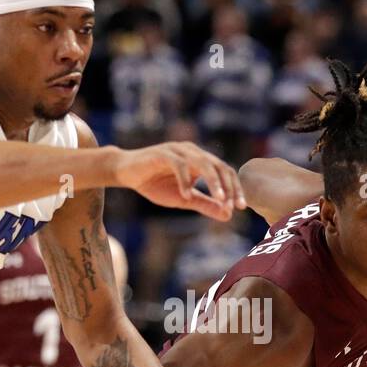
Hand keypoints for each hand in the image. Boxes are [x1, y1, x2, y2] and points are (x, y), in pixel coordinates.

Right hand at [111, 142, 246, 219]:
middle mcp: (193, 152)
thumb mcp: (184, 199)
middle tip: (232, 205)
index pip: (225, 171)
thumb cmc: (156, 184)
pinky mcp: (162, 153)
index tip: (240, 207)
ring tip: (219, 199)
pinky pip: (179, 165)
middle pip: (219, 166)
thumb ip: (205, 205)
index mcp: (201, 161)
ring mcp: (178, 151)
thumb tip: (228, 215)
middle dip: (228, 186)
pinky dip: (184, 181)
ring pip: (203, 163)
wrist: (127, 173)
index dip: (235, 189)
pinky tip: (186, 196)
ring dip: (213, 182)